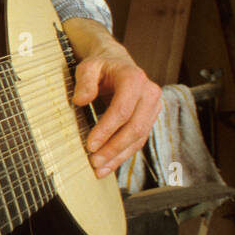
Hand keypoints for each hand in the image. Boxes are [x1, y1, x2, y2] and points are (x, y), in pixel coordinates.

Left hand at [61, 18, 161, 178]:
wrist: (117, 64)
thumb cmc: (100, 67)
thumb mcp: (87, 67)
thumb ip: (84, 81)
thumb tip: (81, 100)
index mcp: (134, 78)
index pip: (122, 110)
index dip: (106, 130)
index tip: (90, 145)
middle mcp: (149, 93)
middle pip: (134, 127)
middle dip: (113, 148)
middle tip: (93, 162)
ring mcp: (153, 107)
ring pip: (139, 138)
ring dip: (118, 156)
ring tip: (98, 170)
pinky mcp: (150, 119)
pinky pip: (139, 140)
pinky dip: (123, 154)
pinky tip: (108, 166)